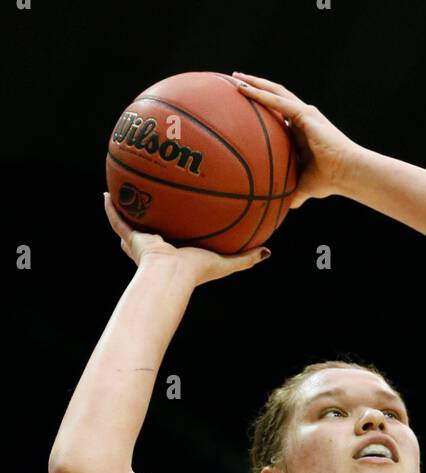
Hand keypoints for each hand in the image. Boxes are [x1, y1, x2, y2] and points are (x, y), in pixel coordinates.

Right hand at [103, 194, 269, 284]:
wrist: (170, 275)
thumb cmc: (196, 273)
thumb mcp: (225, 262)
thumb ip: (245, 257)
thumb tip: (268, 251)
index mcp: (176, 255)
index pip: (174, 242)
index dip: (176, 232)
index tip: (179, 221)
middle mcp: (156, 248)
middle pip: (151, 232)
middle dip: (149, 222)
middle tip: (150, 207)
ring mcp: (141, 242)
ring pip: (132, 225)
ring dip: (129, 210)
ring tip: (125, 193)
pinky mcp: (130, 238)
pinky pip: (118, 220)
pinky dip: (111, 208)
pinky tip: (107, 193)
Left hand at [231, 72, 360, 203]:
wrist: (347, 173)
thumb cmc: (330, 180)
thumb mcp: (304, 186)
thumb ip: (291, 191)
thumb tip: (279, 207)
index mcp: (302, 130)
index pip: (279, 112)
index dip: (263, 104)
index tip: (245, 101)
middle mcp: (303, 117)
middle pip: (275, 95)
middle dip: (256, 85)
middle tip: (236, 79)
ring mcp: (305, 113)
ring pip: (275, 91)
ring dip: (255, 83)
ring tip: (236, 78)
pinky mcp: (306, 114)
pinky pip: (278, 101)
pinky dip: (261, 94)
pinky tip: (244, 89)